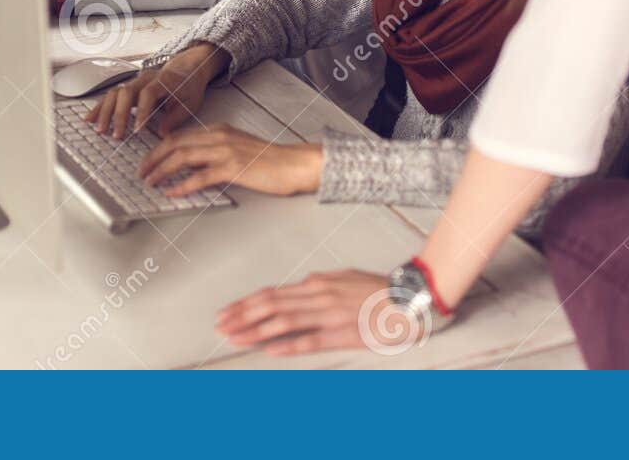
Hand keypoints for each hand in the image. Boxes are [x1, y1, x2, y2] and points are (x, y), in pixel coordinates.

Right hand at [85, 42, 227, 139]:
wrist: (186, 69)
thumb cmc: (189, 87)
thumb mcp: (191, 103)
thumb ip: (176, 117)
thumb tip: (162, 133)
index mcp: (163, 81)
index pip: (148, 93)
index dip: (141, 111)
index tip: (136, 129)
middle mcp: (146, 78)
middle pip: (126, 92)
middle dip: (119, 114)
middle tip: (116, 135)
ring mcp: (135, 82)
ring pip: (115, 93)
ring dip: (106, 112)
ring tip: (101, 130)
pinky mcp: (128, 87)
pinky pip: (110, 95)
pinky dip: (100, 107)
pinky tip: (91, 119)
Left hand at [137, 124, 322, 196]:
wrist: (294, 164)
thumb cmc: (270, 160)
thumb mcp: (237, 149)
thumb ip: (215, 153)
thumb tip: (192, 166)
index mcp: (219, 130)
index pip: (179, 136)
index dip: (159, 148)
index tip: (148, 161)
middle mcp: (219, 136)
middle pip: (175, 143)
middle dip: (153, 158)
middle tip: (142, 172)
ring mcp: (225, 150)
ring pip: (182, 157)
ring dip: (161, 169)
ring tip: (150, 181)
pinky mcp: (232, 167)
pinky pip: (200, 176)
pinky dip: (182, 184)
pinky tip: (172, 191)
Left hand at [216, 270, 429, 356]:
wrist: (407, 298)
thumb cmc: (377, 290)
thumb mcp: (342, 279)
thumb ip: (319, 286)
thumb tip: (297, 291)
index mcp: (316, 283)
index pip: (272, 293)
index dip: (246, 303)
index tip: (227, 311)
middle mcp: (317, 295)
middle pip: (270, 305)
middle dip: (241, 316)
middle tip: (220, 325)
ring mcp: (328, 314)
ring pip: (283, 321)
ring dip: (255, 330)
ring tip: (236, 337)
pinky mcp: (342, 333)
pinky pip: (310, 340)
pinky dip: (288, 345)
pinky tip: (270, 349)